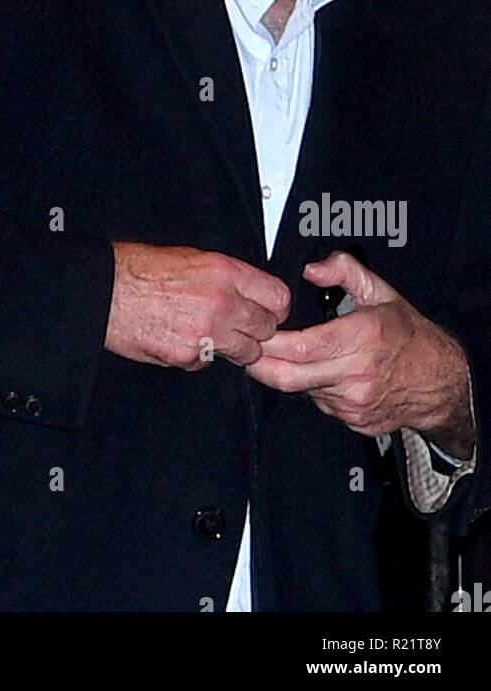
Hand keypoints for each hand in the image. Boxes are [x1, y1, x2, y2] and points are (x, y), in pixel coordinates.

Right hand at [104, 242, 290, 370]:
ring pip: (247, 352)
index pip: (278, 297)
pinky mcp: (188, 356)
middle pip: (267, 328)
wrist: (104, 292)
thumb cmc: (137, 270)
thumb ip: (224, 276)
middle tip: (240, 326)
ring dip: (235, 347)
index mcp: (224, 271)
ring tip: (212, 335)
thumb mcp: (189, 257)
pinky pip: (210, 364)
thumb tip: (245, 290)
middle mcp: (221, 302)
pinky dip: (202, 357)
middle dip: (256, 330)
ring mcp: (207, 333)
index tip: (269, 311)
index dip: (274, 307)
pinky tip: (184, 340)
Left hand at [245, 249, 474, 456]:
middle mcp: (356, 373)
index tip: (256, 332)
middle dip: (261, 364)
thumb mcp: (382, 292)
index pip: (300, 346)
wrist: (441, 382)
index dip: (270, 343)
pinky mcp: (354, 420)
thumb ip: (345, 271)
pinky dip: (312, 389)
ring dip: (289, 375)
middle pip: (290, 376)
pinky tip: (321, 374)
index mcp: (362, 336)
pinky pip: (320, 404)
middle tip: (249, 350)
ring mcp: (354, 402)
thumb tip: (311, 270)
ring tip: (290, 357)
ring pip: (302, 390)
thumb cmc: (409, 335)